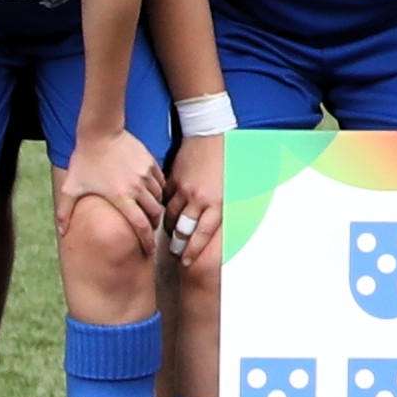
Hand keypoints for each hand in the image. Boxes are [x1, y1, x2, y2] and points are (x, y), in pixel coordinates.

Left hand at [62, 126, 169, 246]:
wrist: (100, 132)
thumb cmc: (84, 160)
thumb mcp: (71, 187)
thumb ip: (65, 211)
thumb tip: (60, 232)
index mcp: (121, 197)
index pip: (140, 226)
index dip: (147, 241)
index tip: (149, 250)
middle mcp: (137, 188)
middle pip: (155, 214)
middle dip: (153, 225)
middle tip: (149, 231)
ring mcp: (146, 174)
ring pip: (159, 198)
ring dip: (156, 207)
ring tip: (149, 212)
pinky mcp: (151, 163)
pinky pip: (160, 182)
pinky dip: (158, 191)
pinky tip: (151, 193)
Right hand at [165, 135, 230, 260]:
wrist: (212, 134)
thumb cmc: (229, 161)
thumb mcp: (234, 188)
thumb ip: (226, 209)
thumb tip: (226, 230)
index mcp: (217, 202)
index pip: (202, 234)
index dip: (193, 250)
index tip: (187, 262)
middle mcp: (199, 197)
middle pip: (183, 228)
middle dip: (177, 245)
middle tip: (173, 254)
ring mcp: (184, 188)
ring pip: (169, 215)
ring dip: (168, 228)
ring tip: (168, 235)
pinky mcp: (173, 178)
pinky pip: (165, 199)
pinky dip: (163, 208)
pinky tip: (162, 214)